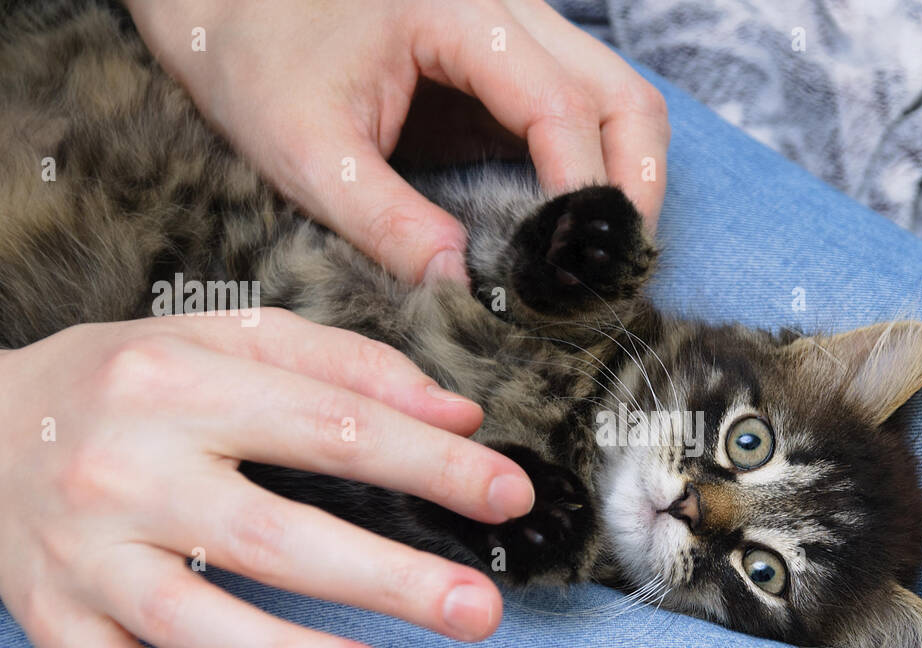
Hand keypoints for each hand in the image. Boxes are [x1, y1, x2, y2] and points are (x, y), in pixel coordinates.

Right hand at [0, 310, 533, 647]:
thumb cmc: (130, 381)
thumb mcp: (227, 338)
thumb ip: (345, 366)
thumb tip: (456, 417)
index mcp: (182, 383)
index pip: (333, 427)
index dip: (432, 467)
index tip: (509, 497)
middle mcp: (128, 467)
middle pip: (274, 535)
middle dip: (388, 579)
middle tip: (479, 611)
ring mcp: (83, 551)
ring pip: (190, 623)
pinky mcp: (53, 617)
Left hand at [125, 0, 670, 284]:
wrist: (230, 8)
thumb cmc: (257, 62)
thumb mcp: (306, 152)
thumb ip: (383, 221)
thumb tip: (459, 289)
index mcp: (454, 11)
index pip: (556, 103)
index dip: (580, 193)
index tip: (573, 271)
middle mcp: (504, 9)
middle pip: (622, 93)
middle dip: (634, 187)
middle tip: (616, 271)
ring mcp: (517, 33)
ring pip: (621, 97)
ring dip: (630, 178)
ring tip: (607, 258)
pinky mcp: (510, 66)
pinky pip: (588, 110)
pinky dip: (601, 170)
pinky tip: (580, 230)